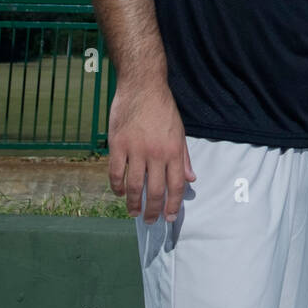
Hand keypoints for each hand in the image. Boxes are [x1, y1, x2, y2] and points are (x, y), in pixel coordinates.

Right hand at [108, 82, 195, 222]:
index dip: (173, 205)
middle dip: (153, 210)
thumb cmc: (163, 108)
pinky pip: (116, 172)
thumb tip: (191, 179)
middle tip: (150, 220)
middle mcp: (156, 153)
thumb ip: (184, 157)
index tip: (169, 218)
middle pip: (155, 190)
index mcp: (174, 150)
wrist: (142, 86)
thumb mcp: (180, 131)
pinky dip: (117, 186)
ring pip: (134, 185)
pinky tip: (120, 192)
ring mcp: (135, 150)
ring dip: (133, 203)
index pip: (176, 186)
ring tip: (133, 212)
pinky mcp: (117, 144)